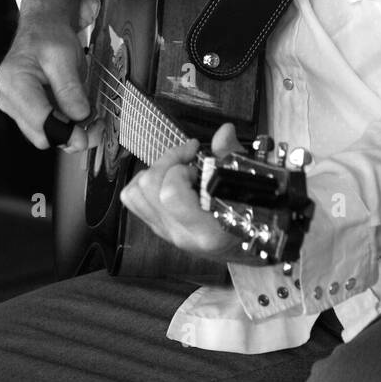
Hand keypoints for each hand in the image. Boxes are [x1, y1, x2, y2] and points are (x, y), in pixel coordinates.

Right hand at [0, 1, 102, 152]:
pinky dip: (65, 126)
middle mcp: (8, 98)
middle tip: (96, 123)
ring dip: (69, 132)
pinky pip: (47, 128)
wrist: (42, 27)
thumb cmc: (49, 35)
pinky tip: (78, 114)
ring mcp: (15, 106)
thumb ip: (70, 88)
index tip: (88, 132)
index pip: (40, 121)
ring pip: (45, 136)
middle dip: (71, 134)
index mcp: (14, 82)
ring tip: (90, 116)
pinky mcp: (26, 110)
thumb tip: (79, 116)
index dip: (67, 132)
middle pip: (41, 136)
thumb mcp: (65, 55)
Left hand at [119, 123, 262, 261]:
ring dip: (154, 171)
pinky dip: (143, 182)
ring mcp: (165, 231)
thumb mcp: (247, 188)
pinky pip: (132, 199)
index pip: (171, 194)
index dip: (179, 167)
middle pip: (148, 187)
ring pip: (135, 192)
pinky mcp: (156, 226)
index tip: (196, 156)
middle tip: (188, 161)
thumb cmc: (248, 219)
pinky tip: (164, 179)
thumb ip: (232, 157)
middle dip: (167, 162)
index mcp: (206, 230)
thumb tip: (223, 132)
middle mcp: (181, 233)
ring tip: (177, 170)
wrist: (241, 249)